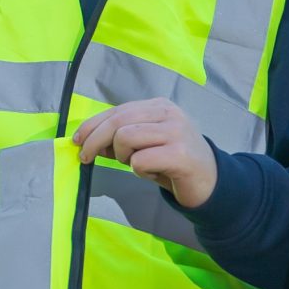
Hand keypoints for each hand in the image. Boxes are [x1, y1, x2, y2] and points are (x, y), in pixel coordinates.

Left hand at [73, 98, 217, 208]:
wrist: (210, 182)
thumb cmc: (173, 162)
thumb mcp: (145, 145)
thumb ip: (120, 138)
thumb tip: (87, 140)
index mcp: (159, 106)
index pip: (117, 111)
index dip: (92, 125)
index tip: (77, 140)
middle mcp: (168, 113)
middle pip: (117, 121)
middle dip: (94, 141)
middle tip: (86, 158)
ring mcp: (176, 131)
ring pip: (125, 138)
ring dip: (123, 157)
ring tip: (138, 165)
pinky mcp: (180, 154)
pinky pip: (140, 161)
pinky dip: (139, 171)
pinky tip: (154, 173)